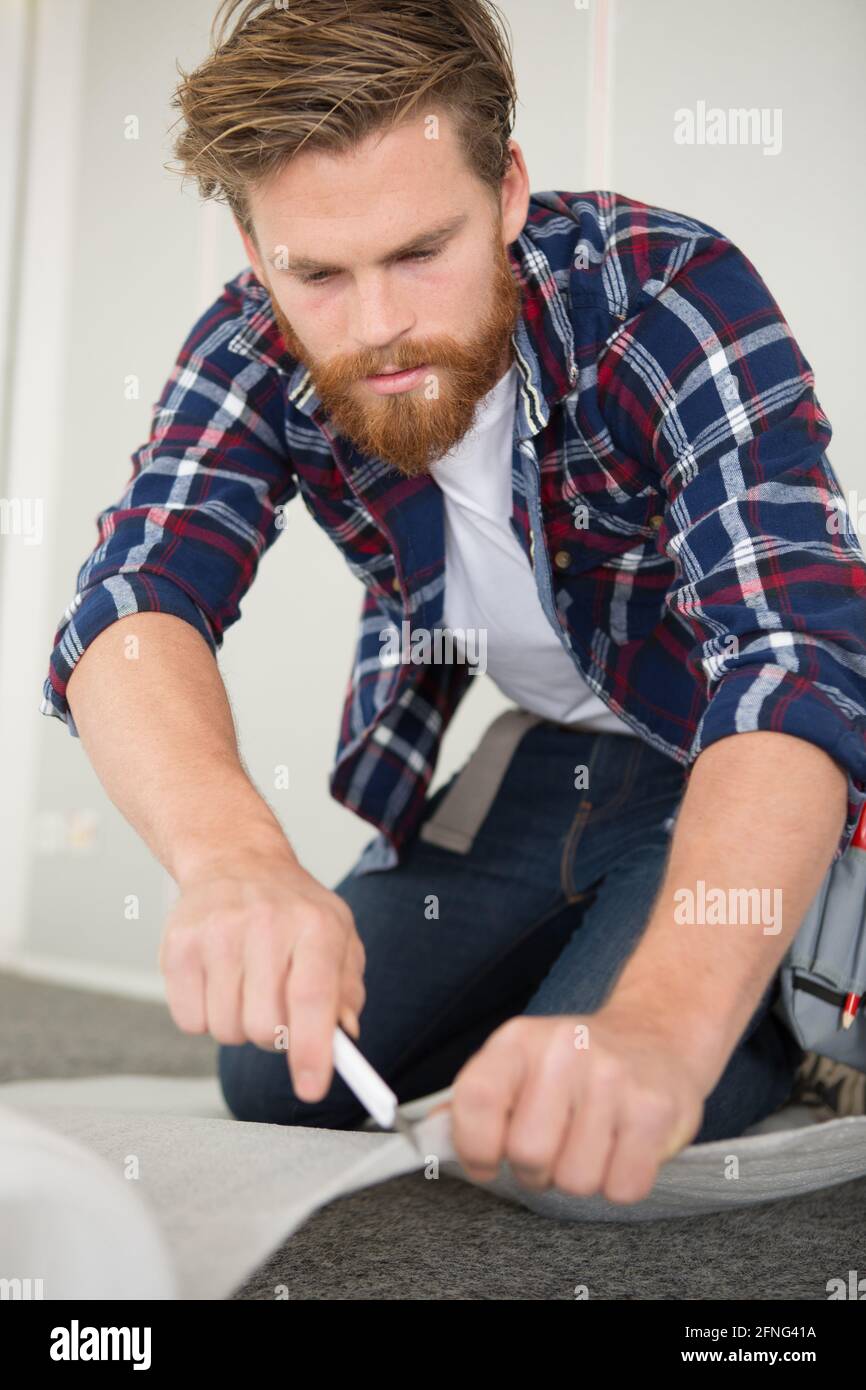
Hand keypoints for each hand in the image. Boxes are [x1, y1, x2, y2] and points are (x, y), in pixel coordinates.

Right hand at [158, 848, 365, 1102]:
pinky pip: (190, 1022)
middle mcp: (265, 923)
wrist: (236, 861)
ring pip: (226, 1030)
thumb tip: (342, 1039)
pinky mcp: (178, 945)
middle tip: (277, 1006)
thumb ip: (347, 991)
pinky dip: (205, 1016)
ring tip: (246, 986)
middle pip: (265, 1027)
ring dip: (239, 1025)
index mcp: (315, 924)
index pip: (312, 997)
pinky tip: (218, 980)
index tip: (311, 1088)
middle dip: (275, 1036)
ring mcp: (217, 932)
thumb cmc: (293, 910)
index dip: (312, 1051)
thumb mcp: (338, 937)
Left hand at [443, 1008, 705, 1203]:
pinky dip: (619, 1183)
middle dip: (536, 1171)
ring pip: (576, 1180)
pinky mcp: (655, 1109)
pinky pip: (622, 1187)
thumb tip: (429, 1136)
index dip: (474, 1148)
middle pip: (527, 1153)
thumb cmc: (575, 1066)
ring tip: (590, 1144)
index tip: (487, 1163)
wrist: (655, 1037)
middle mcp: (565, 1050)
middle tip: (554, 1149)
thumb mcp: (518, 1065)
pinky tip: (622, 1148)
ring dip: (580, 1178)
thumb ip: (475, 1102)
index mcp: (519, 1040)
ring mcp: (613, 1077)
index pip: (476, 1100)